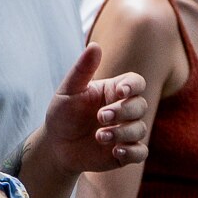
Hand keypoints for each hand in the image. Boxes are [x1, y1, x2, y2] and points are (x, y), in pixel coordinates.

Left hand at [41, 44, 151, 173]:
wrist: (55, 145)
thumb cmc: (62, 114)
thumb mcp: (68, 91)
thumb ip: (83, 69)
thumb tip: (95, 45)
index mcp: (114, 92)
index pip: (136, 83)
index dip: (133, 86)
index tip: (120, 92)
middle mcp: (124, 111)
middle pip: (141, 106)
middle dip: (123, 111)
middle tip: (101, 117)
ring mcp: (127, 132)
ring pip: (140, 129)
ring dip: (122, 132)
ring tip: (99, 136)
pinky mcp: (126, 152)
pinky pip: (141, 152)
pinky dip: (132, 152)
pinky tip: (116, 151)